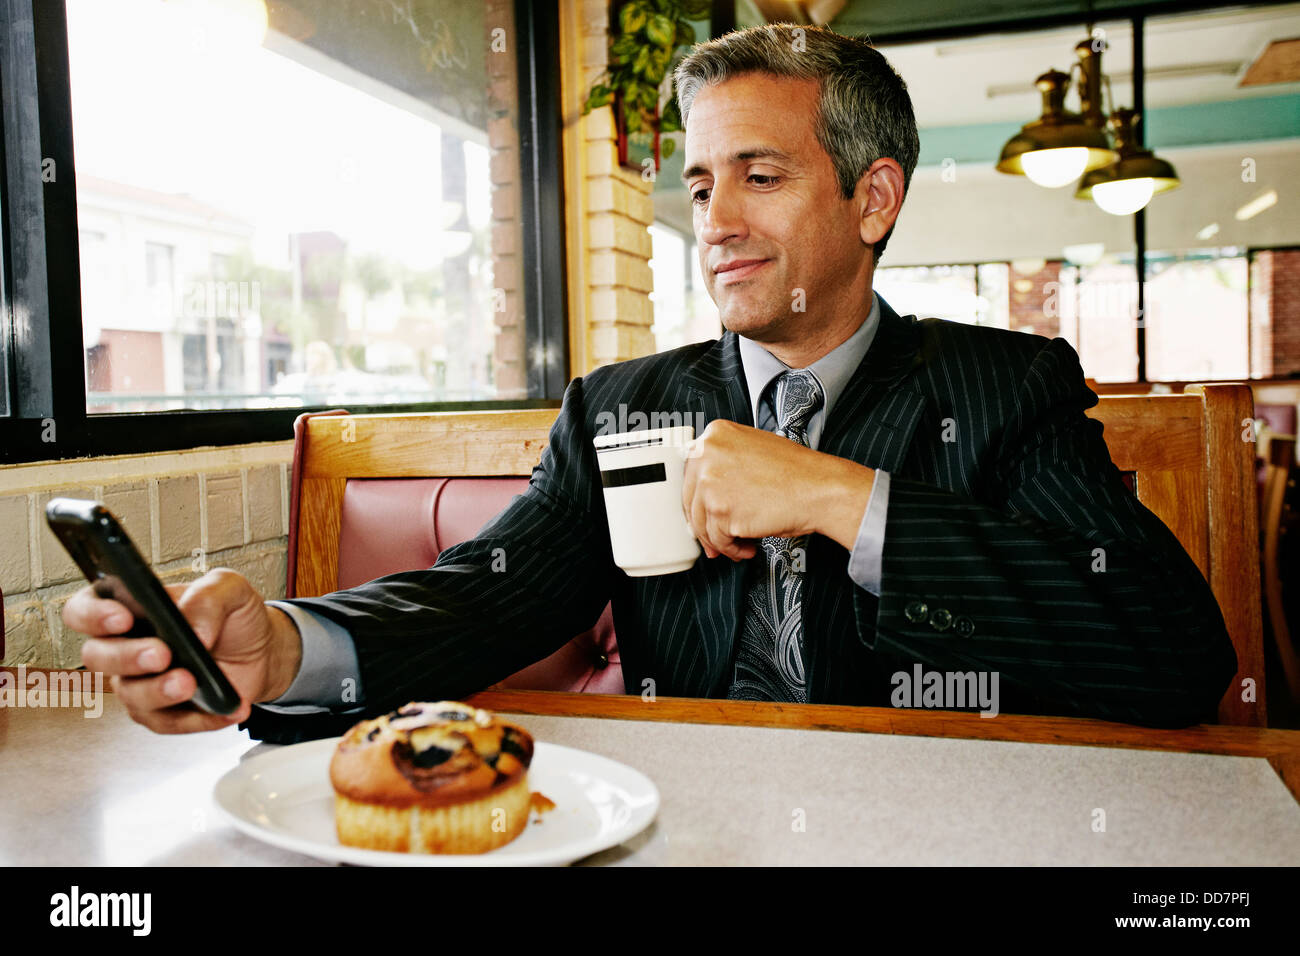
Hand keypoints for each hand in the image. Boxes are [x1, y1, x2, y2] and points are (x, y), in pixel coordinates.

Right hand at [64, 568, 301, 734]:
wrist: (262, 652)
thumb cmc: (233, 617)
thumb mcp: (229, 590)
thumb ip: (208, 598)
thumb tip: (193, 631)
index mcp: (131, 608)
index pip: (86, 609)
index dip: (93, 615)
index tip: (122, 618)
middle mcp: (127, 647)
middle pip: (98, 657)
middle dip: (127, 657)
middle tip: (162, 654)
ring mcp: (140, 683)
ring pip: (130, 694)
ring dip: (159, 691)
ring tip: (191, 683)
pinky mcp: (163, 713)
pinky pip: (168, 723)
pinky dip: (199, 718)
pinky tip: (225, 708)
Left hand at [681, 419, 874, 560]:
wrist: (820, 489)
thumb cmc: (797, 473)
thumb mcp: (754, 449)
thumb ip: (725, 461)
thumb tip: (707, 487)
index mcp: (716, 435)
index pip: (690, 472)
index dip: (698, 497)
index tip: (702, 509)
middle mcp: (708, 454)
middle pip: (691, 499)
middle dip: (705, 522)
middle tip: (717, 535)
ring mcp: (711, 482)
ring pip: (701, 522)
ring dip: (720, 538)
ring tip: (740, 540)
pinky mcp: (721, 511)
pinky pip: (717, 539)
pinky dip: (732, 548)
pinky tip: (747, 545)